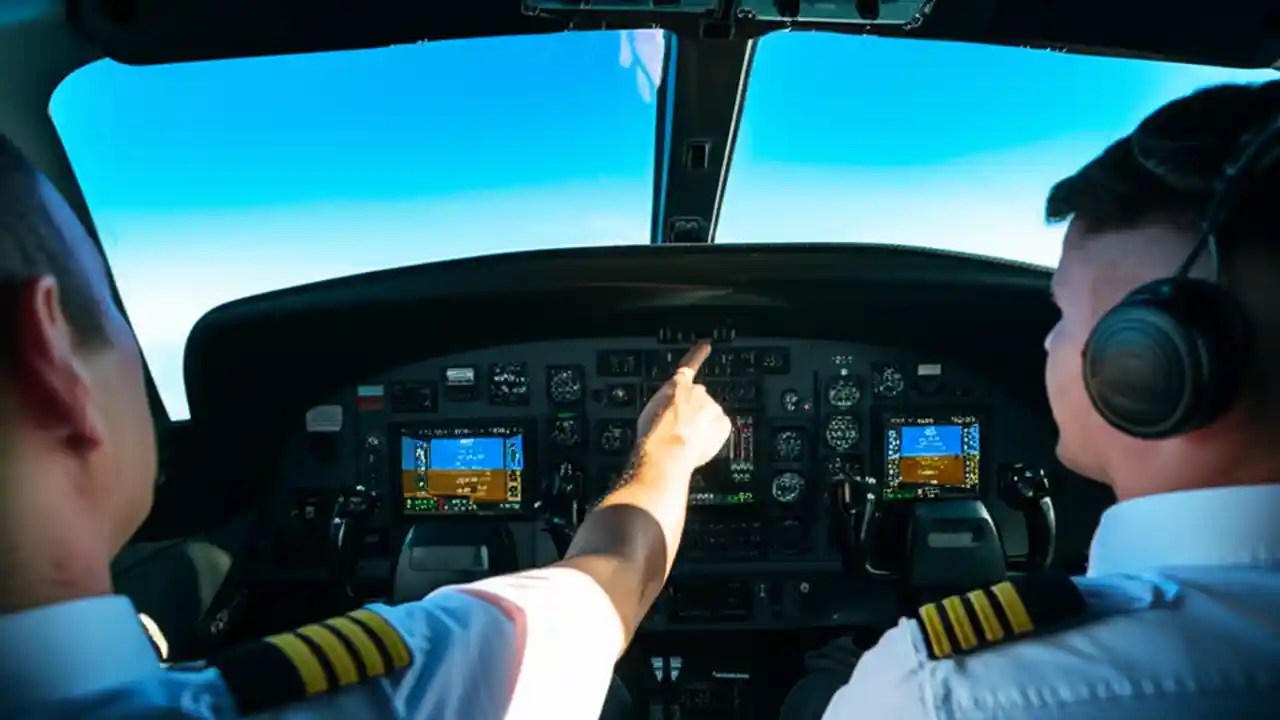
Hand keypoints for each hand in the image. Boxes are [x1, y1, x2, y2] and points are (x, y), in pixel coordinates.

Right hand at [635, 341, 731, 469]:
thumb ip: (663, 405)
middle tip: (680, 431)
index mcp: (676, 385)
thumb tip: (666, 413)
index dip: (698, 354)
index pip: (689, 365)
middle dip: (692, 412)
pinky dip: (712, 437)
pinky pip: (719, 430)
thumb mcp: (649, 412)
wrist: (667, 451)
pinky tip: (699, 446)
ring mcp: (711, 407)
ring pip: (709, 416)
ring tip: (686, 442)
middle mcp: (697, 391)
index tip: (706, 345)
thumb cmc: (653, 435)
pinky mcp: (722, 423)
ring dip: (701, 426)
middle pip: (698, 400)